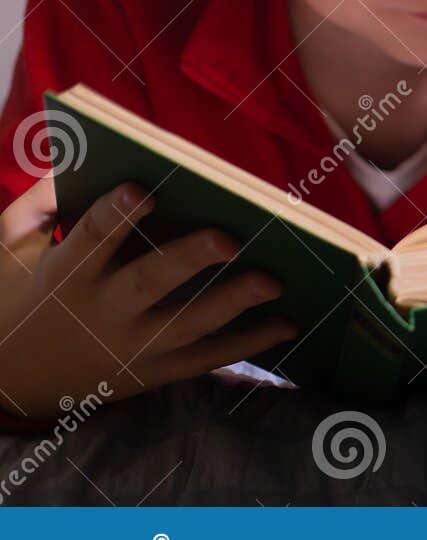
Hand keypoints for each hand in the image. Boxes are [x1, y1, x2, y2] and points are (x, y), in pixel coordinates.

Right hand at [0, 177, 296, 420]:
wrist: (9, 383)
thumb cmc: (13, 298)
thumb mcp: (10, 248)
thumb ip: (42, 203)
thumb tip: (81, 157)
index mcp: (66, 275)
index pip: (91, 239)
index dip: (116, 214)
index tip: (143, 187)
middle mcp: (102, 313)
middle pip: (149, 284)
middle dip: (189, 260)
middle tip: (229, 238)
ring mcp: (131, 347)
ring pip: (187, 325)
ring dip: (233, 303)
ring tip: (274, 281)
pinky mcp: (153, 372)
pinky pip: (206, 359)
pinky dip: (248, 344)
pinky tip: (286, 326)